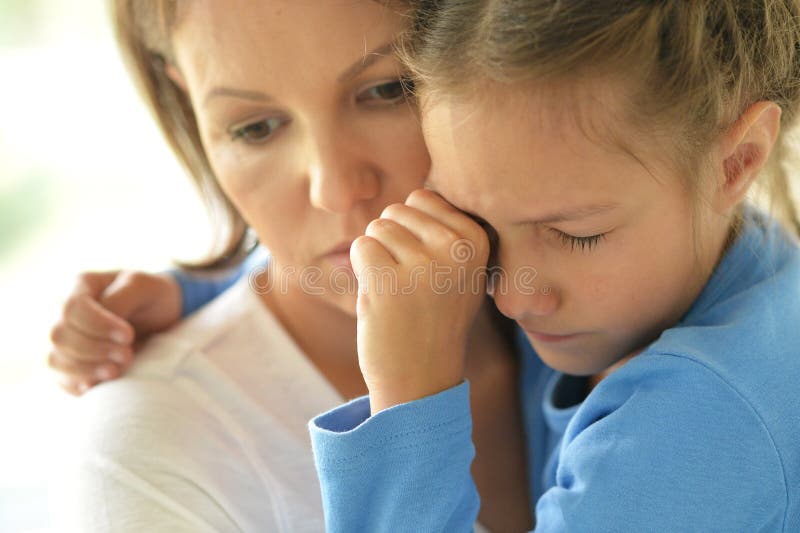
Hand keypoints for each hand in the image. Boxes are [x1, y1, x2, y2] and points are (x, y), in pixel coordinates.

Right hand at [48, 270, 181, 394]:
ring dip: (86, 369)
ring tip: (118, 370)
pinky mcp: (74, 362)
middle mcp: (68, 313)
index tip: (129, 336)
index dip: (97, 326)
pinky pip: (62, 379)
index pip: (72, 309)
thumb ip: (121, 298)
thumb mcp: (144, 286)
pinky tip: (98, 385)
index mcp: (83, 286)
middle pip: (60, 336)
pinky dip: (78, 384)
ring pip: (56, 359)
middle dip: (94, 350)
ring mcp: (68, 339)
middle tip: (127, 354)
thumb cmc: (153, 295)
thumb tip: (102, 323)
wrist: (163, 314)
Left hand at [351, 189, 489, 412]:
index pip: (424, 198)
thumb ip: (446, 230)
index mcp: (476, 240)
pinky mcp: (390, 282)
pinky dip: (361, 270)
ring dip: (377, 258)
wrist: (421, 379)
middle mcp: (455, 249)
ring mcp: (424, 265)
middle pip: (397, 210)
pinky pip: (361, 247)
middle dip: (393, 242)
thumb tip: (421, 190)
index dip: (413, 231)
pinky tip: (380, 298)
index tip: (427, 267)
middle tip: (409, 285)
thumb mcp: (459, 271)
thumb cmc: (433, 318)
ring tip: (397, 294)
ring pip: (377, 228)